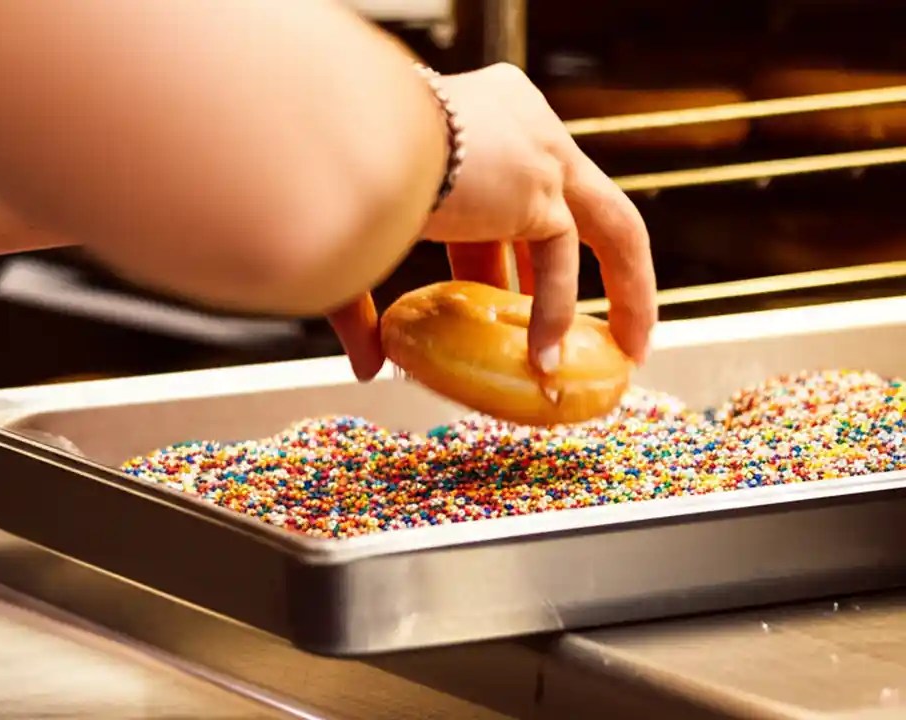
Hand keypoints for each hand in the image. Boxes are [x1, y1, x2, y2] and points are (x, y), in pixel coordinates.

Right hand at [329, 63, 656, 381]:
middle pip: (576, 202)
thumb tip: (364, 367)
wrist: (336, 138)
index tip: (504, 301)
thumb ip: (365, 305)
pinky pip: (560, 258)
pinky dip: (555, 311)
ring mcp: (538, 148)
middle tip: (597, 326)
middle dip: (594, 265)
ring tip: (631, 349)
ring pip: (608, 222)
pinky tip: (543, 356)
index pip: (508, 190)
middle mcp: (518, 120)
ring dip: (628, 286)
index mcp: (473, 117)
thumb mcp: (357, 241)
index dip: (510, 252)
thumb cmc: (328, 177)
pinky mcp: (539, 185)